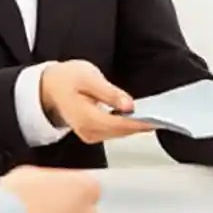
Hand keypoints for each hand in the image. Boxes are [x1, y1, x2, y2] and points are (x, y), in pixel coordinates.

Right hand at [40, 60, 155, 142]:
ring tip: (153, 114)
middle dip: (141, 124)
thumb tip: (129, 105)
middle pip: (122, 131)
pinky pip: (115, 132)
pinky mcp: (93, 134)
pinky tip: (137, 116)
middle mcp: (88, 132)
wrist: (49, 87)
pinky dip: (127, 125)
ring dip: (136, 125)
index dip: (140, 122)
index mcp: (86, 118)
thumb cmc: (66, 79)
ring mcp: (90, 135)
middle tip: (162, 114)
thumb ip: (109, 93)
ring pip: (120, 133)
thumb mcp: (88, 78)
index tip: (157, 118)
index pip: (119, 124)